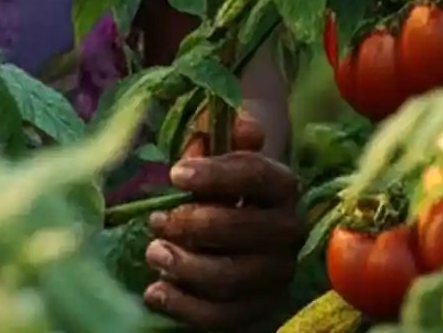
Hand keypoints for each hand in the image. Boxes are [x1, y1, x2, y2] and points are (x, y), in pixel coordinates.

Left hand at [143, 116, 302, 329]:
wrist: (235, 213)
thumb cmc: (216, 178)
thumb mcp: (215, 147)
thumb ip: (222, 134)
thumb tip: (245, 128)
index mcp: (282, 185)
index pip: (255, 175)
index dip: (215, 174)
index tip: (174, 173)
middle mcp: (289, 230)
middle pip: (244, 231)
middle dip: (194, 226)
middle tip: (156, 221)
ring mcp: (276, 273)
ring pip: (233, 278)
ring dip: (186, 267)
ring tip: (153, 252)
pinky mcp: (257, 307)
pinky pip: (224, 316)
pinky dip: (186, 308)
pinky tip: (155, 292)